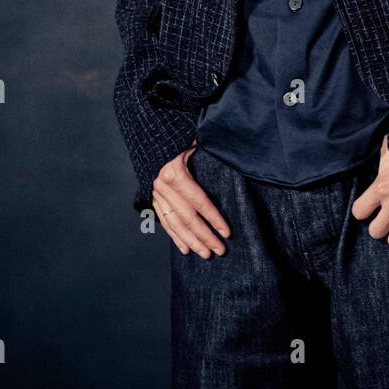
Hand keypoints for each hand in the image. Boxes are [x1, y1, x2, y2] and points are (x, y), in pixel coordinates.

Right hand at [152, 141, 230, 257]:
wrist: (152, 134)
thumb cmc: (178, 136)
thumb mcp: (195, 141)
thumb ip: (210, 153)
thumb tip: (236, 161)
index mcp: (174, 172)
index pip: (199, 201)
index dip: (214, 218)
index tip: (227, 232)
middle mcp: (162, 186)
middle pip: (187, 217)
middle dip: (205, 236)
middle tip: (220, 250)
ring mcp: (155, 193)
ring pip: (175, 223)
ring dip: (191, 241)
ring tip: (205, 254)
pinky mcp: (152, 198)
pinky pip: (164, 221)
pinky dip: (175, 236)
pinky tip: (185, 249)